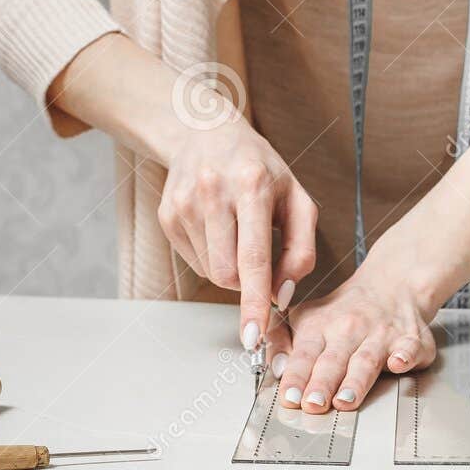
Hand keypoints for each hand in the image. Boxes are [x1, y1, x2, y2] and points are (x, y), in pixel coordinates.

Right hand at [156, 109, 316, 348]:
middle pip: (229, 273)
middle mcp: (214, 193)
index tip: (253, 336)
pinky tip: (217, 227)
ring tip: (237, 232)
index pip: (254, 258)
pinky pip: (195, 261)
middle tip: (259, 259)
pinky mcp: (167, 215)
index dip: (254, 302)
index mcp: (252, 185)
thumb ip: (302, 250)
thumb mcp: (297, 198)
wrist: (206, 132)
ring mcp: (185, 204)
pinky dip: (212, 256)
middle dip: (247, 282)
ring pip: (212, 271)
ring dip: (230, 268)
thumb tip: (282, 294)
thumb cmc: (261, 169)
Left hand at [273, 257, 437, 412]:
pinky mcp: (408, 339)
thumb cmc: (346, 311)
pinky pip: (409, 348)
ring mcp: (380, 335)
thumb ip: (281, 340)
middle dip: (322, 383)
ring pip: (366, 360)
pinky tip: (398, 364)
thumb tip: (274, 366)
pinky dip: (405, 356)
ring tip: (345, 401)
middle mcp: (349, 330)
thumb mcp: (306, 317)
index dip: (296, 376)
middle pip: (334, 360)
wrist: (393, 283)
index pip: (305, 354)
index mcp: (321, 326)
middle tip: (313, 404)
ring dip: (355, 381)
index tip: (289, 397)